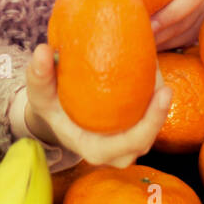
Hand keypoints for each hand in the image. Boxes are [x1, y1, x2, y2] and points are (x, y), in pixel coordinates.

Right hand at [22, 44, 171, 168]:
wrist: (54, 111)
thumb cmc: (48, 105)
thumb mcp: (39, 92)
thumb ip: (39, 75)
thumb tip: (43, 51)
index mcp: (95, 149)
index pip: (130, 143)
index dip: (151, 122)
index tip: (163, 93)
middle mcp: (114, 151)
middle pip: (147, 137)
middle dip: (160, 112)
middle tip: (165, 85)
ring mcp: (125, 142)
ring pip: (152, 125)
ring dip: (158, 101)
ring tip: (157, 68)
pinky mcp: (131, 127)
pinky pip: (148, 114)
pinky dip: (152, 93)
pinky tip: (151, 66)